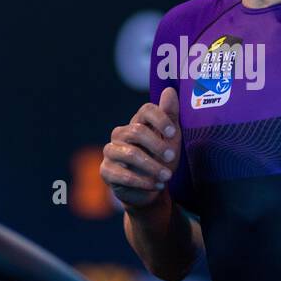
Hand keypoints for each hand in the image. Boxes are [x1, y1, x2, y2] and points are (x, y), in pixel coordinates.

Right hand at [100, 87, 180, 211]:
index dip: (160, 119)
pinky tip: (156, 186)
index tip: (174, 133)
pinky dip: (142, 181)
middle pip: (137, 131)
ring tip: (167, 177)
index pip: (146, 110)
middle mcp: (121, 134)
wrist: (150, 190)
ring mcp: (111, 151)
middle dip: (157, 145)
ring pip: (130, 154)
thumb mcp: (171, 141)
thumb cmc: (161, 160)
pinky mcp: (106, 170)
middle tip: (172, 158)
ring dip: (152, 167)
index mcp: (138, 123)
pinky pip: (121, 174)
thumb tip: (169, 90)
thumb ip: (170, 116)